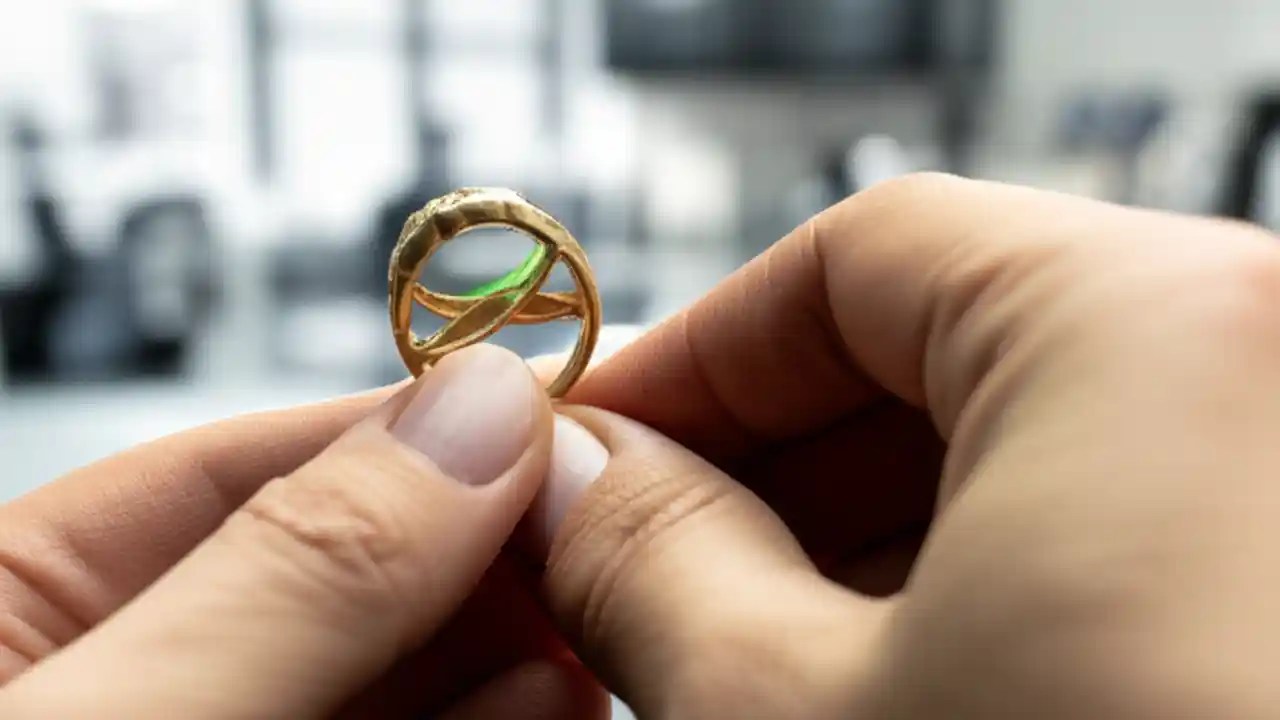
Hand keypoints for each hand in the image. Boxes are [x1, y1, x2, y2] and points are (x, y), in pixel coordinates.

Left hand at [0, 345, 606, 718]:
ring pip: (397, 671)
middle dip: (476, 540)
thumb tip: (476, 412)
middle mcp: (142, 685)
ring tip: (595, 605)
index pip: (239, 473)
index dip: (404, 432)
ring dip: (511, 635)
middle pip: (343, 572)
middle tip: (595, 512)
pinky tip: (555, 695)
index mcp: (22, 613)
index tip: (541, 413)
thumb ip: (296, 576)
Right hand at [534, 174, 1279, 717]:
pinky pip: (1129, 536)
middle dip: (771, 470)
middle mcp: (1272, 376)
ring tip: (749, 651)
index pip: (862, 255)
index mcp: (1160, 331)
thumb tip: (573, 481)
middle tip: (640, 566)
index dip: (694, 355)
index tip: (598, 443)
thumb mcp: (789, 719)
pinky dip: (991, 595)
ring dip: (867, 549)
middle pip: (950, 356)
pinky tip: (895, 684)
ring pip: (1037, 458)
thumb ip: (649, 562)